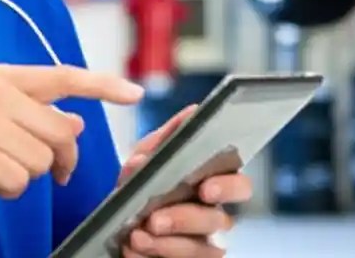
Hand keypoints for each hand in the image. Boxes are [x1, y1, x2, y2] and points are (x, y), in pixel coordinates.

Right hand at [0, 64, 144, 222]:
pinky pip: (20, 182)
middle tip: (25, 164)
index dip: (102, 86)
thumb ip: (37, 116)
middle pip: (61, 132)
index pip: (63, 77)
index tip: (134, 93)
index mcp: (2, 79)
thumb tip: (74, 122)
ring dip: (24, 175)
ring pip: (43, 161)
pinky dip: (6, 191)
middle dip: (55, 158)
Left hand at [120, 106, 251, 257]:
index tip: (205, 189)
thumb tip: (192, 112)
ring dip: (167, 243)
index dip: (227, 187)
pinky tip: (134, 249)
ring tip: (137, 236)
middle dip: (186, 219)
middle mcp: (212, 215)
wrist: (116, 219)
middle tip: (156, 219)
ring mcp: (201, 242)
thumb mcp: (146, 157)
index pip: (238, 184)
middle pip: (219, 221)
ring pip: (203, 248)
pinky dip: (156, 256)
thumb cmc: (141, 184)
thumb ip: (165, 139)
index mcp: (211, 184)